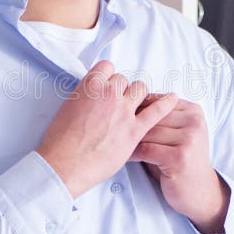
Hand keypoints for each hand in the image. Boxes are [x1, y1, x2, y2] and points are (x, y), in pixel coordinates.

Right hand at [36, 61, 177, 198]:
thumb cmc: (60, 141)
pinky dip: (166, 104)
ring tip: (135, 104)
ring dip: (138, 95)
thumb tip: (93, 99)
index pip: (107, 68)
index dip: (108, 78)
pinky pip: (156, 111)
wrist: (65, 165)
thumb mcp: (67, 108)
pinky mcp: (134, 130)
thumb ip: (84, 98)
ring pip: (140, 90)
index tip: (108, 85)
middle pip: (124, 80)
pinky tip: (173, 99)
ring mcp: (123, 111)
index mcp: (89, 86)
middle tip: (117, 103)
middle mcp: (108, 94)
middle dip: (122, 89)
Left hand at [129, 95, 230, 233]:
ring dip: (130, 139)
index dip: (138, 109)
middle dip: (132, 125)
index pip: (158, 101)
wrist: (200, 190)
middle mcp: (194, 122)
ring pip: (148, 132)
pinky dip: (132, 153)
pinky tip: (124, 156)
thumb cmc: (181, 160)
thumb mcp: (177, 134)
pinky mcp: (179, 157)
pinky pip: (146, 150)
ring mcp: (189, 139)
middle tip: (114, 130)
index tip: (121, 115)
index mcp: (193, 111)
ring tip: (116, 143)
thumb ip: (161, 118)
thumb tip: (129, 102)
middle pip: (152, 116)